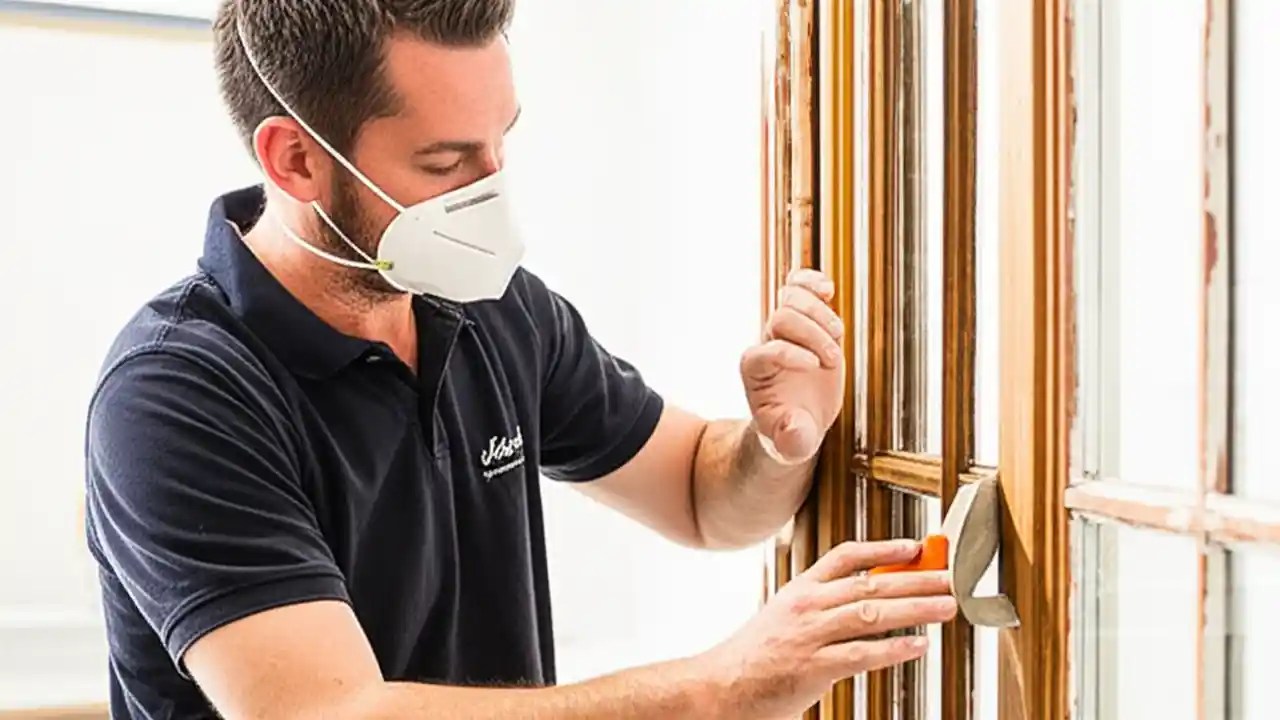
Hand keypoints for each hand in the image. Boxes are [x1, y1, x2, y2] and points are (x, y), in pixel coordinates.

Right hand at [700, 540, 956, 719]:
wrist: (717, 687)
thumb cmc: (753, 658)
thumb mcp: (784, 618)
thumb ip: (821, 607)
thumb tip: (868, 600)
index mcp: (800, 589)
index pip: (846, 556)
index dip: (884, 548)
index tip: (915, 547)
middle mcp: (807, 606)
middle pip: (871, 582)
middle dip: (917, 578)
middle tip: (950, 577)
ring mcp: (810, 635)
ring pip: (873, 613)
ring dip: (915, 608)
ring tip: (947, 606)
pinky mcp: (813, 667)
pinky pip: (862, 654)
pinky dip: (894, 648)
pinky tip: (918, 646)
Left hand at [742, 269, 844, 464]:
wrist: (801, 421)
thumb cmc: (791, 432)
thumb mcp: (793, 445)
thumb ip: (793, 442)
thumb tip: (796, 432)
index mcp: (755, 370)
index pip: (768, 349)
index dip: (793, 354)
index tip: (816, 369)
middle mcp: (766, 344)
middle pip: (782, 317)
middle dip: (812, 336)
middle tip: (831, 362)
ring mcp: (785, 330)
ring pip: (792, 297)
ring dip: (820, 314)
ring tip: (836, 337)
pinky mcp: (805, 321)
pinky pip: (799, 287)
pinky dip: (812, 282)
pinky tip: (827, 290)